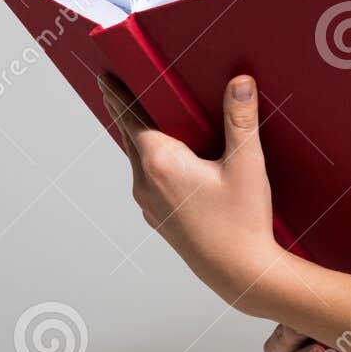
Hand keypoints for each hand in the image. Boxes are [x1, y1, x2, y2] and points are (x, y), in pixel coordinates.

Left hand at [98, 72, 284, 311]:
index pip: (131, 118)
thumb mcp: (246, 164)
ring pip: (138, 160)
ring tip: (142, 120)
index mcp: (161, 162)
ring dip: (138, 137)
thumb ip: (240, 119)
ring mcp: (149, 203)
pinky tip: (167, 160)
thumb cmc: (243, 221)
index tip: (104, 77)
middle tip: (113, 88)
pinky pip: (148, 179)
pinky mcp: (158, 217)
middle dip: (123, 111)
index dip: (117, 95)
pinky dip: (150, 161)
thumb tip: (240, 81)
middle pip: (129, 136)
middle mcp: (146, 182)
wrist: (240, 274)